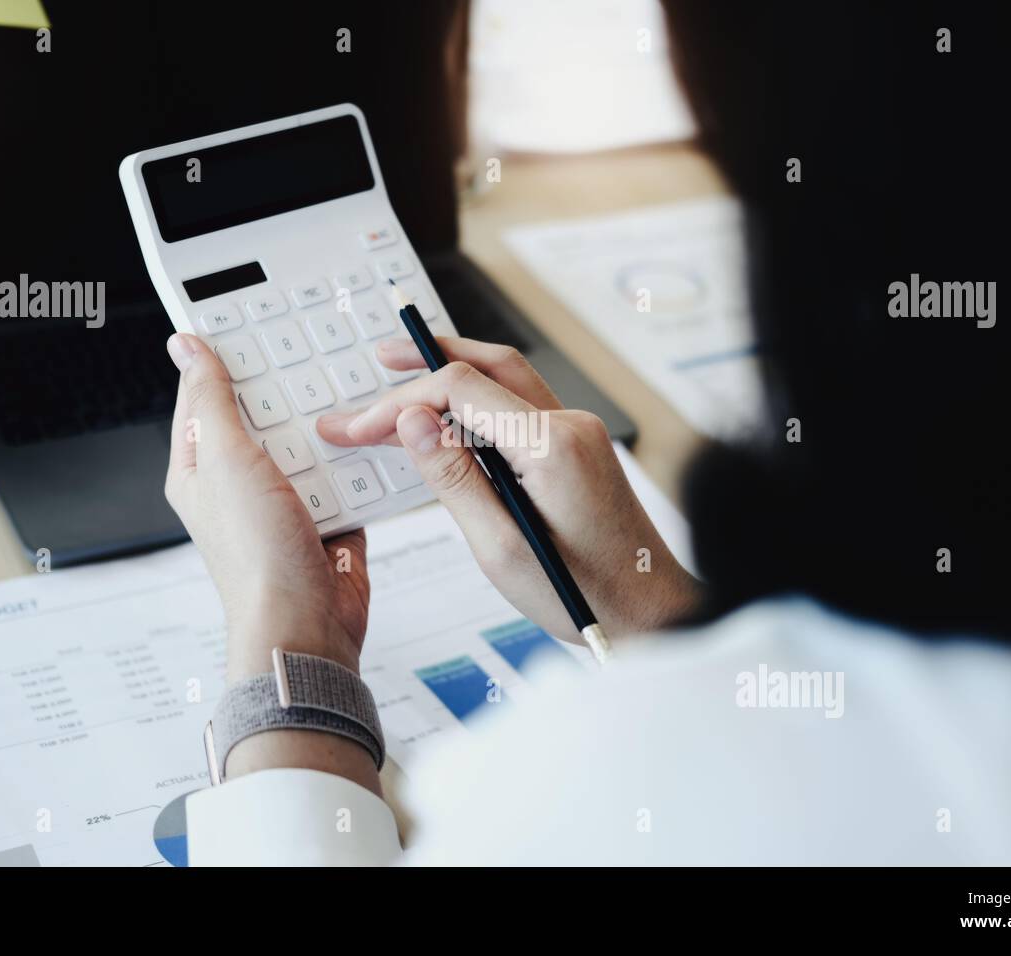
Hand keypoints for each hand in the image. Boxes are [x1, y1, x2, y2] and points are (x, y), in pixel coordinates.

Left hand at [163, 333, 368, 678]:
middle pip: (266, 416)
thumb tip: (186, 347)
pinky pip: (345, 475)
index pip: (206, 397)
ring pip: (310, 442)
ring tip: (349, 391)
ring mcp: (285, 501)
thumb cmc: (256, 556)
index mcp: (201, 468)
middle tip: (313, 350)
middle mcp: (241, 483)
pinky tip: (372, 438)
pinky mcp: (326, 518)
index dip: (225, 360)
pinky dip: (358, 461)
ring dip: (328, 426)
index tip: (250, 323)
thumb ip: (212, 400)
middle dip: (289, 390)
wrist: (308, 624)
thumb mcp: (226, 460)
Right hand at [317, 336, 702, 645]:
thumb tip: (412, 422)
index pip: (460, 389)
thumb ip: (453, 479)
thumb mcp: (500, 548)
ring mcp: (579, 434)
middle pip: (488, 366)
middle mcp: (571, 426)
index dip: (401, 402)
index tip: (359, 427)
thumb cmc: (584, 594)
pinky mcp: (579, 449)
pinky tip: (449, 419)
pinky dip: (479, 403)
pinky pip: (521, 409)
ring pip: (506, 380)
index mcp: (552, 446)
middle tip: (379, 359)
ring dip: (454, 373)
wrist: (652, 612)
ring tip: (404, 374)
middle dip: (428, 359)